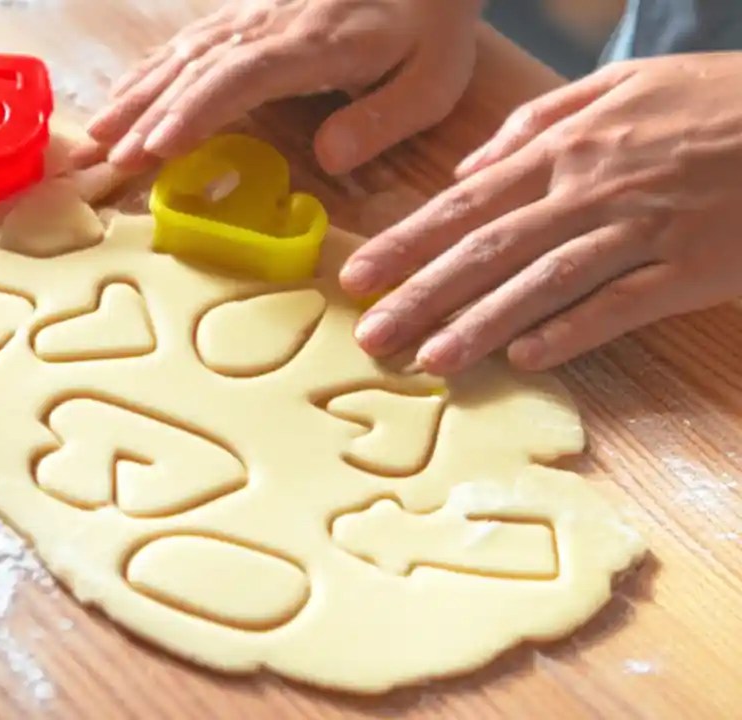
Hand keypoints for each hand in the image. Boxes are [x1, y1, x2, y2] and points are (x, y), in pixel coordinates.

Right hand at [82, 0, 480, 172]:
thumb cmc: (429, 30)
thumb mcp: (431, 80)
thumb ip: (382, 119)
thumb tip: (328, 156)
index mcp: (315, 45)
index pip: (243, 77)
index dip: (197, 112)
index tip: (158, 147)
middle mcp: (271, 26)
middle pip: (198, 69)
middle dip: (148, 114)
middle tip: (108, 158)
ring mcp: (253, 17)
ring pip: (182, 54)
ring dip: (136, 94)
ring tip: (96, 135)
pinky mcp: (245, 16)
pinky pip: (188, 42)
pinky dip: (150, 70)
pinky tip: (123, 95)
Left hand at [341, 53, 741, 373]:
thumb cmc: (710, 100)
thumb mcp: (620, 85)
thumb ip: (536, 123)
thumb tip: (466, 170)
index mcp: (567, 147)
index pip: (465, 203)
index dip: (407, 243)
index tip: (358, 276)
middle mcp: (591, 189)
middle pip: (489, 249)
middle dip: (422, 295)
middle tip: (371, 336)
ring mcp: (642, 229)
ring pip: (545, 282)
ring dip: (483, 324)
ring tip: (432, 360)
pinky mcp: (692, 266)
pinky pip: (623, 304)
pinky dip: (575, 330)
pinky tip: (529, 359)